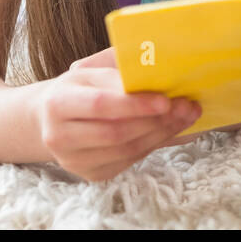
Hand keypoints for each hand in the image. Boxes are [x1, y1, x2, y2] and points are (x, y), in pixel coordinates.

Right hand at [32, 45, 202, 181]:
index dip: (135, 104)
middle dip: (157, 120)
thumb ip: (122, 68)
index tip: (166, 100)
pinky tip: (171, 129)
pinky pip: (129, 161)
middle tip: (187, 106)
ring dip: (162, 133)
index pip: (100, 105)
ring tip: (186, 116)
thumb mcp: (95, 68)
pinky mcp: (90, 174)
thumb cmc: (83, 86)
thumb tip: (161, 68)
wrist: (53, 116)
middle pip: (116, 132)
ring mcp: (73, 160)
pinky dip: (154, 144)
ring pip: (126, 149)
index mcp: (58, 102)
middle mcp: (59, 136)